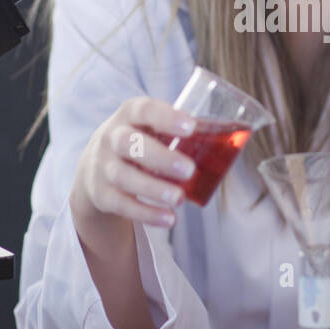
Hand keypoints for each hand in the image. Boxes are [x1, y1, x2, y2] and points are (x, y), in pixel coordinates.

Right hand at [70, 96, 197, 230]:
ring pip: (124, 176)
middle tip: (190, 170)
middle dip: (160, 157)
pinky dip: (146, 214)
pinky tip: (169, 219)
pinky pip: (122, 205)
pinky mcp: (102, 195)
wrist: (95, 167)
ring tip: (180, 198)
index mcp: (129, 115)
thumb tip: (234, 135)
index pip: (143, 110)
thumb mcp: (151, 128)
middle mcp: (111, 137)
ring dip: (154, 189)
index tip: (191, 127)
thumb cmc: (140, 141)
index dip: (166, 117)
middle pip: (129, 144)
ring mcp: (103, 167)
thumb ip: (180, 131)